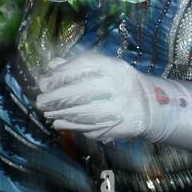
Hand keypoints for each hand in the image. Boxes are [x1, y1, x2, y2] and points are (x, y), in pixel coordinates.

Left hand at [36, 51, 155, 142]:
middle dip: (56, 96)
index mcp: (115, 67)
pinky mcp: (120, 126)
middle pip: (80, 91)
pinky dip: (70, 125)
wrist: (151, 105)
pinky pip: (90, 127)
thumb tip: (52, 65)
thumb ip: (79, 65)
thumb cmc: (120, 83)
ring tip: (46, 112)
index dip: (61, 74)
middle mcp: (119, 86)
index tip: (45, 80)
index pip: (82, 67)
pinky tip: (58, 122)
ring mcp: (120, 108)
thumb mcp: (105, 68)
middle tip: (40, 100)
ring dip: (60, 113)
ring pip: (83, 112)